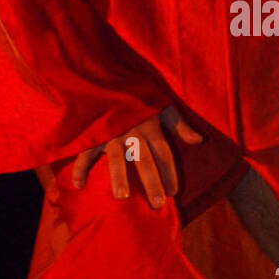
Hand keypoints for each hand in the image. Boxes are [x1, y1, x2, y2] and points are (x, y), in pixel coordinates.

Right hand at [35, 106, 203, 208]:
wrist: (104, 74)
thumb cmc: (136, 94)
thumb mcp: (162, 104)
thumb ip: (180, 124)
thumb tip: (199, 141)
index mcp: (150, 125)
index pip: (164, 154)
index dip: (170, 173)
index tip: (174, 194)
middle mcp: (132, 131)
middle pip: (144, 160)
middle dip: (152, 182)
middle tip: (158, 204)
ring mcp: (110, 133)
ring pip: (115, 158)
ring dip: (118, 177)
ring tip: (122, 197)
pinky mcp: (92, 133)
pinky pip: (84, 152)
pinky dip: (79, 168)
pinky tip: (79, 186)